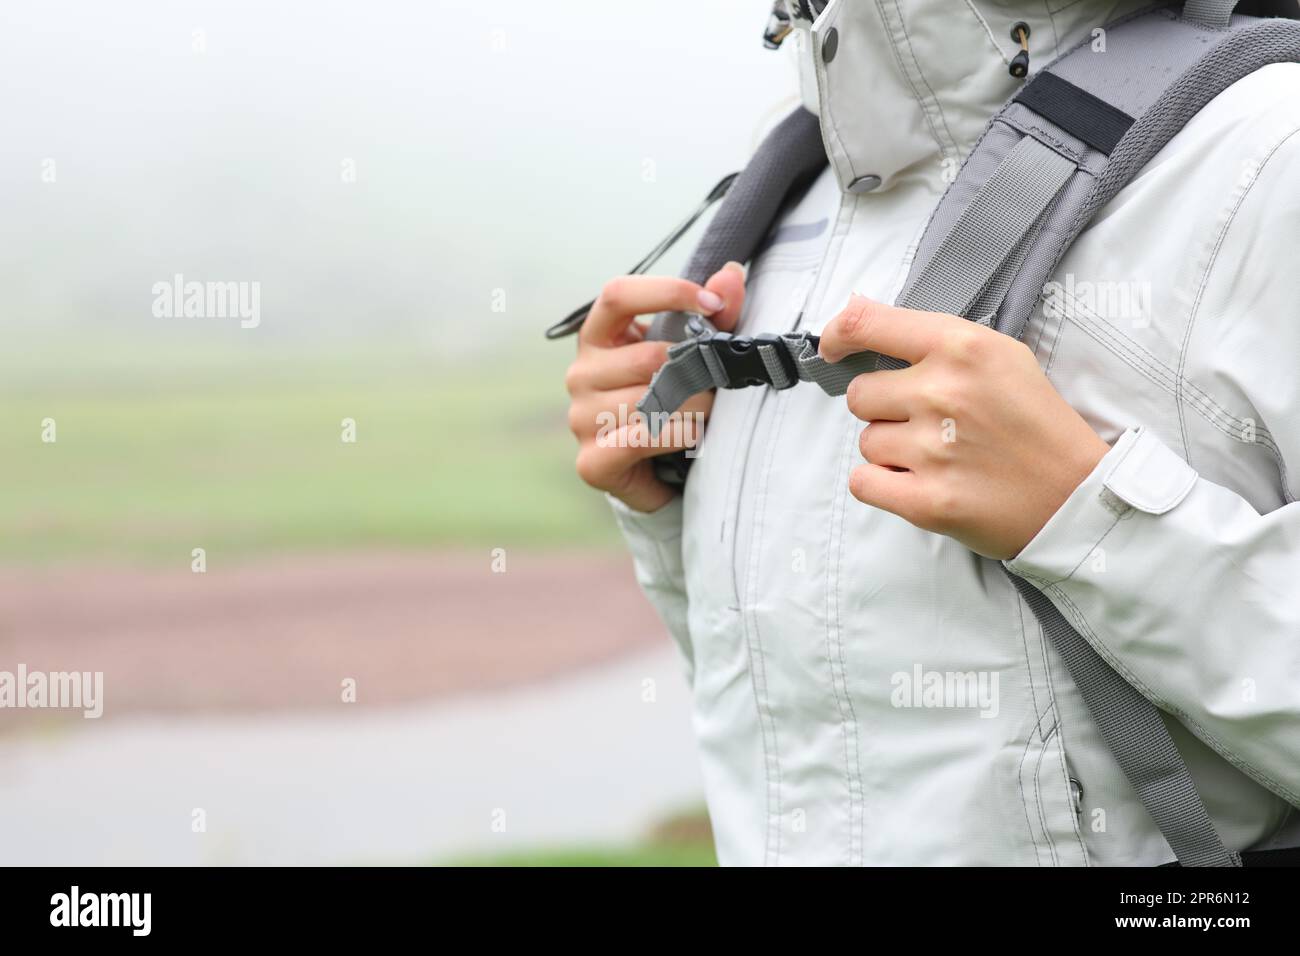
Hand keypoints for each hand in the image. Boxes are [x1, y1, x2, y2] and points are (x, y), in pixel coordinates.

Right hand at [566, 264, 745, 512]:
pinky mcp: (591, 461)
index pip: (617, 295)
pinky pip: (642, 438)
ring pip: (650, 400)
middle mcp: (580, 373)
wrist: (655, 469)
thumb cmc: (671, 398)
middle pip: (648, 357)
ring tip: (710, 412)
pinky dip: (680, 434)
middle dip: (698, 371)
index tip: (713, 305)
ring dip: (696, 407)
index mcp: (599, 337)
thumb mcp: (690, 352)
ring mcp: (580, 418)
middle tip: (723, 382)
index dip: (667, 292)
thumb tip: (731, 274)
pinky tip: (694, 435)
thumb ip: (714, 315)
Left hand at [820, 295, 1109, 558]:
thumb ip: (936, 342)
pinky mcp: (925, 501)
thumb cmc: (1036, 425)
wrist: (1078, 496)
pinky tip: (921, 482)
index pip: (864, 323)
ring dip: (891, 451)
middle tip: (931, 424)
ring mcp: (931, 449)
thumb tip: (862, 331)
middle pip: (859, 394)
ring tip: (941, 457)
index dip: (838, 336)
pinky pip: (863, 482)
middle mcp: (941, 392)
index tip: (835, 349)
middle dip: (884, 409)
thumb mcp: (1000, 357)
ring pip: (865, 441)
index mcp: (961, 347)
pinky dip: (882, 485)